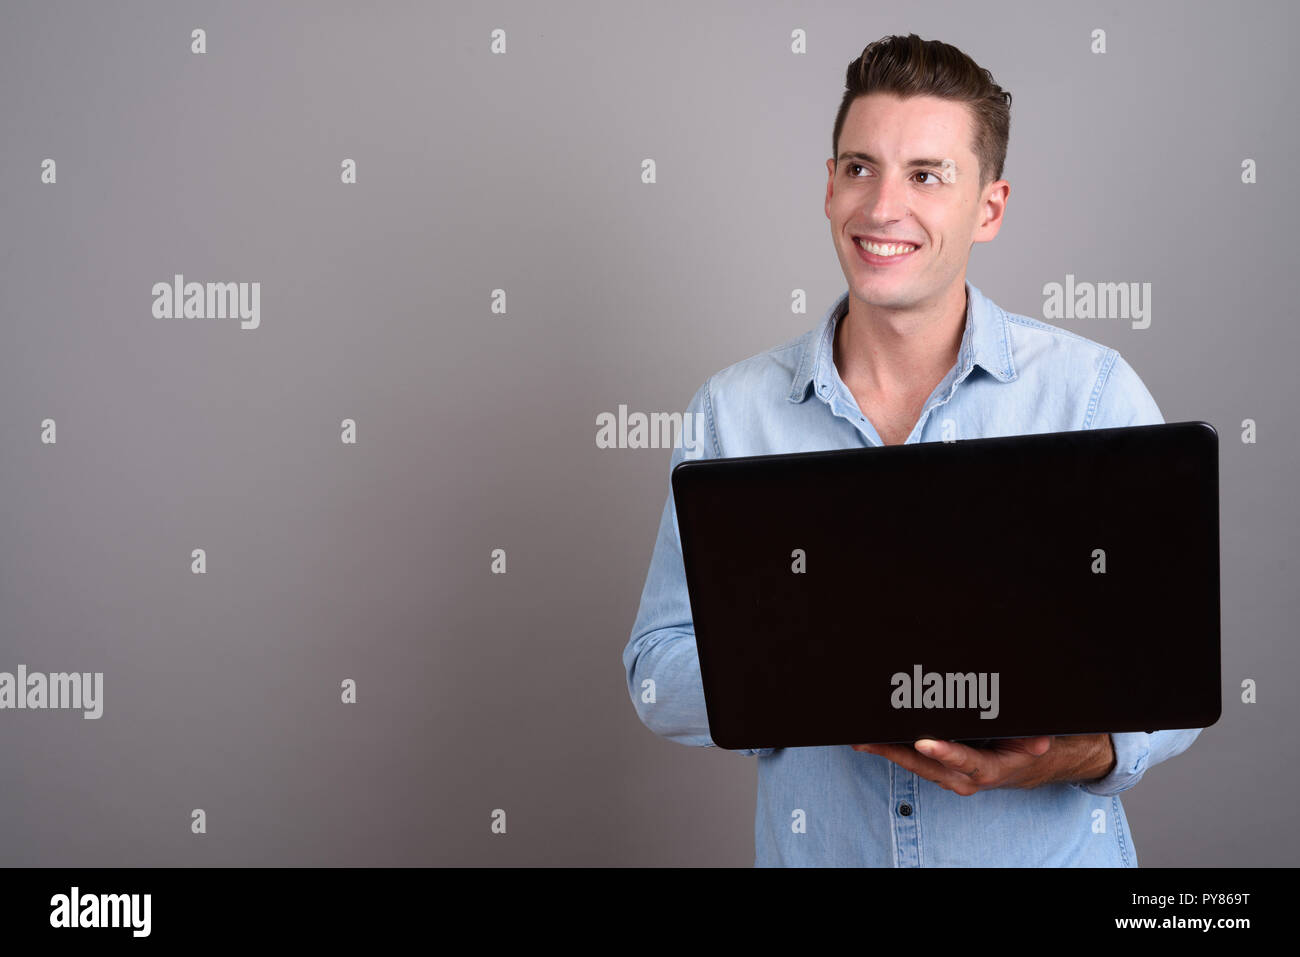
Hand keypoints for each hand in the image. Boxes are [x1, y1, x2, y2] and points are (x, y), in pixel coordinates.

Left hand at [852, 736, 1055, 795]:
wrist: (1021, 765)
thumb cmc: (1022, 748)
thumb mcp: (1033, 742)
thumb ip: (1033, 741)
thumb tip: (1039, 742)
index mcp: (985, 770)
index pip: (962, 761)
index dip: (944, 752)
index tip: (924, 742)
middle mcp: (963, 779)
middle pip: (925, 766)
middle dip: (895, 753)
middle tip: (870, 739)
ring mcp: (948, 778)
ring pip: (913, 766)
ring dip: (886, 753)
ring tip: (862, 739)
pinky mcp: (938, 771)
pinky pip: (912, 763)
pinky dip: (892, 752)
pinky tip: (873, 742)